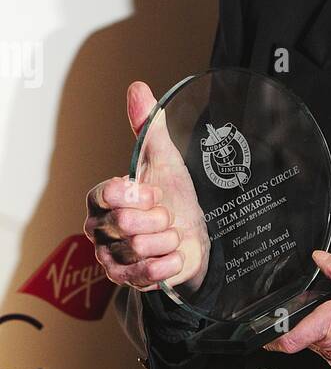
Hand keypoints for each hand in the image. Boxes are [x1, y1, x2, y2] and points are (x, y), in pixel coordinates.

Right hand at [83, 80, 210, 293]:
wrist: (193, 237)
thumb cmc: (173, 198)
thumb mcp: (164, 159)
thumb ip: (148, 127)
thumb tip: (139, 88)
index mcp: (101, 199)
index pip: (106, 195)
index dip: (135, 194)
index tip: (152, 191)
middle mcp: (99, 229)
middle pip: (125, 224)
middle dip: (158, 218)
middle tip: (166, 214)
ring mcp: (111, 257)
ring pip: (139, 248)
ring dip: (167, 239)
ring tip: (171, 233)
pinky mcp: (127, 280)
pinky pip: (147, 273)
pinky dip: (168, 262)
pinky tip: (175, 253)